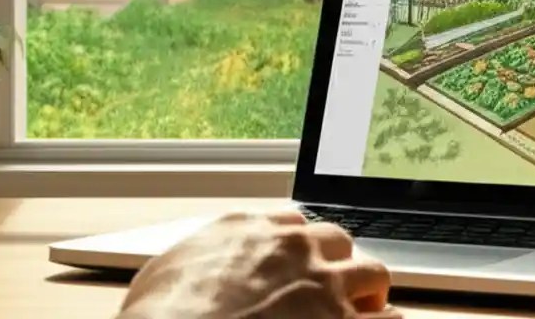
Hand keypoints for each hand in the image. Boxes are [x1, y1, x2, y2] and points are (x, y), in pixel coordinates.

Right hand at [117, 209, 399, 318]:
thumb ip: (196, 260)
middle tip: (334, 291)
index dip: (299, 248)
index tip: (298, 266)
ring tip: (368, 313)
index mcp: (250, 230)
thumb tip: (196, 270)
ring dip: (369, 294)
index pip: (292, 224)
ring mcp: (324, 287)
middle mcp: (294, 249)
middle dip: (338, 265)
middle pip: (337, 242)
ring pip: (371, 274)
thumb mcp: (163, 273)